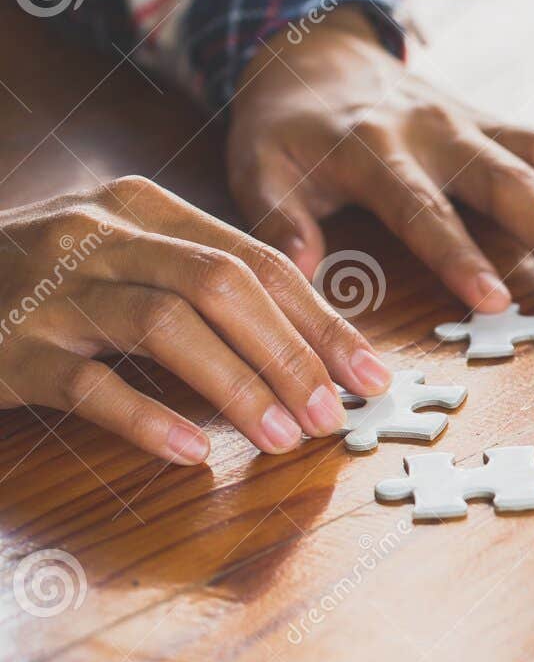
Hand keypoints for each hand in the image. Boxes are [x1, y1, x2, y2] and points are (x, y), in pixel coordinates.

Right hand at [0, 177, 390, 462]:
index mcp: (144, 210)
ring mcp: (50, 289)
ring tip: (283, 437)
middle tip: (333, 415)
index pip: (257, 262)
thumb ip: (208, 290)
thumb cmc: (50, 288)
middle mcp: (99, 235)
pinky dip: (148, 418)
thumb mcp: (129, 264)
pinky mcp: (10, 348)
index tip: (370, 374)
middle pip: (221, 286)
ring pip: (165, 327)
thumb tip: (316, 355)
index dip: (321, 322)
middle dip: (289, 354)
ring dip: (237, 386)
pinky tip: (194, 451)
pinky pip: (89, 385)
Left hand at [227, 8, 533, 309]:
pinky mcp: (504, 123)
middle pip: (509, 182)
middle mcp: (438, 131)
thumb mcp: (256, 167)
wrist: (315, 53)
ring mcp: (479, 123)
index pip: (423, 206)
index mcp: (374, 149)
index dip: (458, 254)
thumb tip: (299, 268)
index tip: (494, 302)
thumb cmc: (287, 130)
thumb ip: (277, 217)